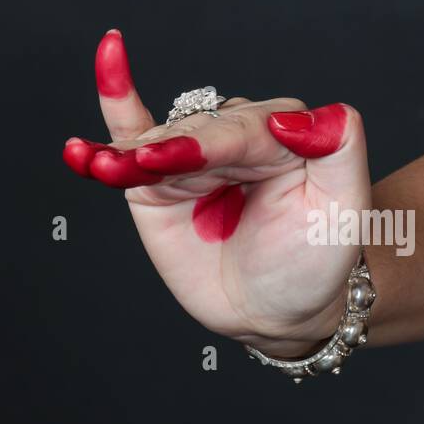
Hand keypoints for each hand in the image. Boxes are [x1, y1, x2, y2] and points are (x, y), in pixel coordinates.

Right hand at [63, 30, 370, 356]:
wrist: (282, 307)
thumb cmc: (317, 257)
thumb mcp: (345, 209)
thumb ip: (340, 148)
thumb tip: (297, 116)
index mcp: (286, 132)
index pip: (243, 130)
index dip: (212, 144)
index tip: (181, 156)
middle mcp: (237, 133)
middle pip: (197, 132)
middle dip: (170, 149)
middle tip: (143, 165)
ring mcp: (194, 155)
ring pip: (157, 141)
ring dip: (127, 151)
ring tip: (103, 164)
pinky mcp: (159, 180)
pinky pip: (130, 139)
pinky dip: (107, 125)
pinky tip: (78, 140)